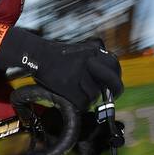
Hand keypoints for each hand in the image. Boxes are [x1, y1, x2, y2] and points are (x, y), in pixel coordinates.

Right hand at [0, 28, 123, 107]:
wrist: (38, 56)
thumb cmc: (58, 56)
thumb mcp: (82, 51)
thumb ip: (97, 63)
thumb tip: (111, 83)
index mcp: (95, 52)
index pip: (115, 67)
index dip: (115, 79)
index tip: (112, 87)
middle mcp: (90, 62)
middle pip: (112, 83)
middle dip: (112, 93)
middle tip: (108, 97)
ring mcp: (80, 75)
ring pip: (95, 96)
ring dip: (88, 97)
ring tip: (75, 90)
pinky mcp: (70, 87)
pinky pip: (82, 103)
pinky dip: (77, 103)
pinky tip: (69, 95)